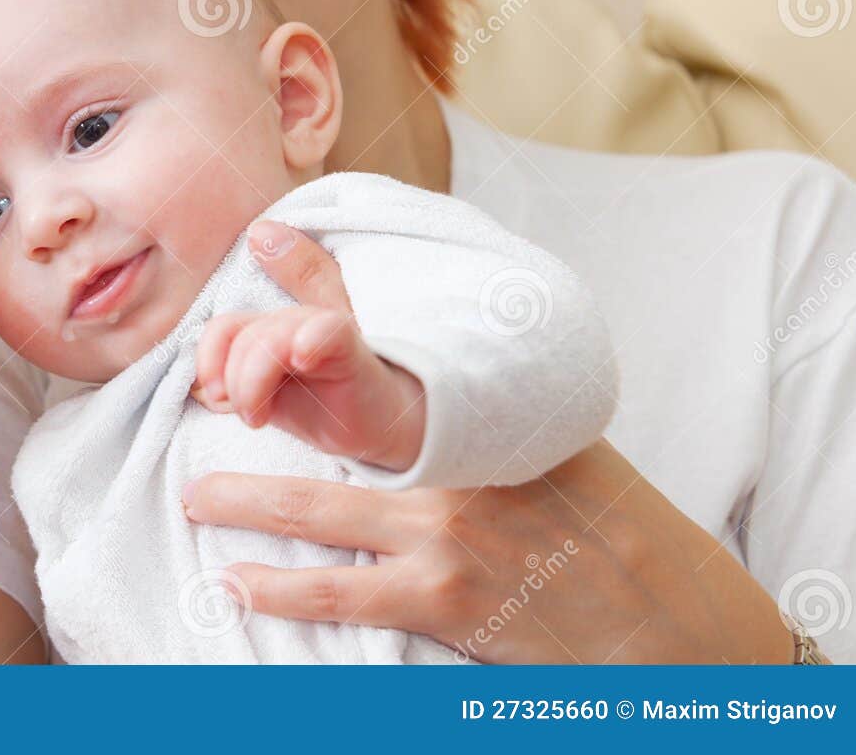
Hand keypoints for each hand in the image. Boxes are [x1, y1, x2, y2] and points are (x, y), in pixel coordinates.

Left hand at [181, 221, 792, 663]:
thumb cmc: (601, 520)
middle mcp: (451, 465)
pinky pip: (340, 595)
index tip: (267, 248)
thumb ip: (482, 411)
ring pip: (316, 511)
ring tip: (194, 497)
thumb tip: (425, 380)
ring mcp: (442, 532)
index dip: (315, 296)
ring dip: (246, 504)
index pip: (379, 340)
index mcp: (473, 416)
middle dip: (257, 398)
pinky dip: (281, 591)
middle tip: (198, 395)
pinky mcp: (442, 598)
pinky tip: (237, 585)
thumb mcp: (548, 439)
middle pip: (328, 423)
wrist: (661, 606)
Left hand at [192, 229, 425, 471]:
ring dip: (254, 385)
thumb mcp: (271, 385)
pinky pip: (323, 329)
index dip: (207, 359)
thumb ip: (236, 360)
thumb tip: (200, 366)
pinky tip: (302, 361)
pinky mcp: (349, 343)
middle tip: (251, 416)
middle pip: (240, 335)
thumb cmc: (322, 401)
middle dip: (234, 383)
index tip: (214, 398)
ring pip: (268, 339)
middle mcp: (290, 320)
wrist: (380, 426)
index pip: (222, 327)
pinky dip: (305, 342)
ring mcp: (320, 328)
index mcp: (267, 327)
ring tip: (263, 416)